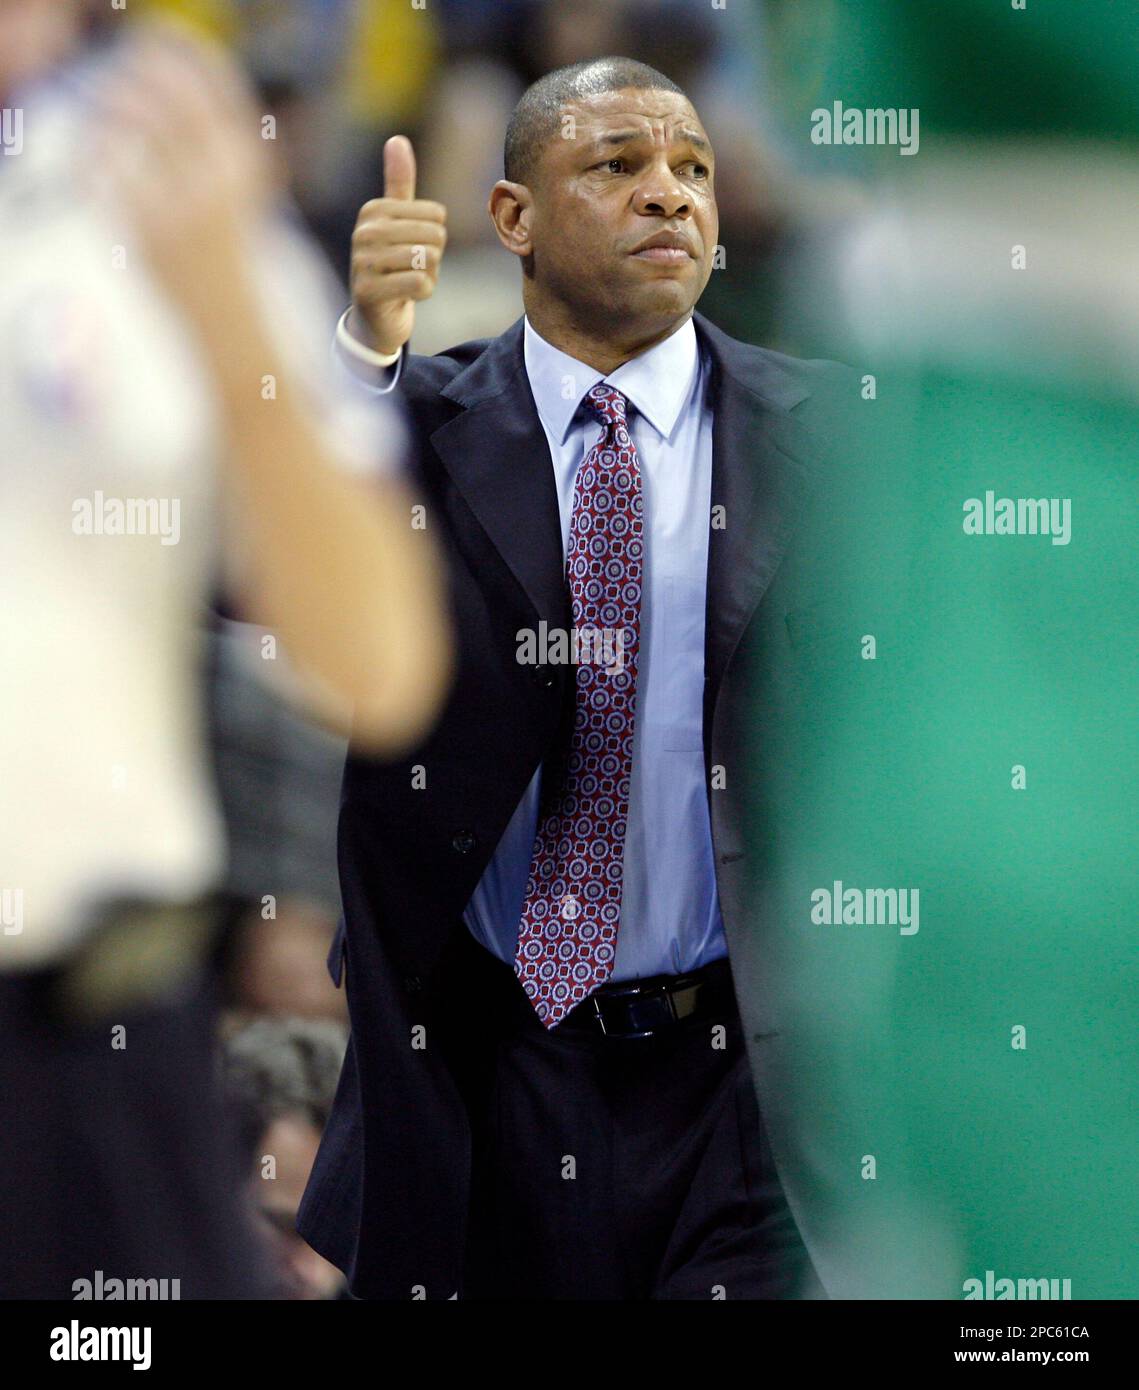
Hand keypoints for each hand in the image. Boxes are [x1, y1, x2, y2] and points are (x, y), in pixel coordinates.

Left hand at [93, 21, 278, 333]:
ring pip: (135, 125)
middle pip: (171, 97)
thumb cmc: (228, 251)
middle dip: (141, 70)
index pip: (216, 85)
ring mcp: (181, 204)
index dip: (184, 50)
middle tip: (121, 66)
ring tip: (101, 100)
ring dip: (111, 102)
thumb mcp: (235, 191)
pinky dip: (94, 153)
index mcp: (246, 166)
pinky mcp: (146, 230)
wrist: (229, 323)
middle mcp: (217, 180)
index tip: (158, 36)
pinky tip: (90, 152)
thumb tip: (169, 78)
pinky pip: (107, 170)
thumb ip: (215, 142)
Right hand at [348, 136, 446, 355]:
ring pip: (429, 260)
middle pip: (435, 236)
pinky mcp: (369, 292)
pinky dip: (423, 292)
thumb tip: (396, 139)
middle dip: (434, 257)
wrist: (374, 314)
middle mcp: (364, 232)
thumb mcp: (394, 221)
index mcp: (373, 210)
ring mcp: (363, 263)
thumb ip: (398, 183)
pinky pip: (420, 285)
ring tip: (408, 279)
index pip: (436, 214)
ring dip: (429, 275)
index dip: (435, 236)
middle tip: (412, 267)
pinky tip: (407, 295)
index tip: (412, 247)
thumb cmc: (390, 262)